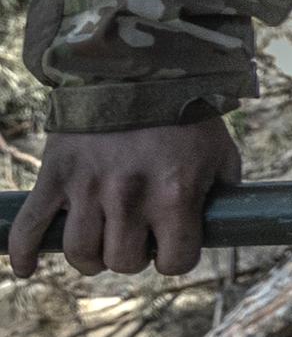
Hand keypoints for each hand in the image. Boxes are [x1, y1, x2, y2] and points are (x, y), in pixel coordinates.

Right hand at [11, 119, 241, 276]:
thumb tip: (222, 223)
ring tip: (100, 244)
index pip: (175, 262)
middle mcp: (129, 197)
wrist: (136, 68)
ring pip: (80, 252)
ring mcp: (87, 187)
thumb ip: (221, 191)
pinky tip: (27, 269)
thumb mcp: (219, 152)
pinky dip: (24, 253)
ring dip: (91, 257)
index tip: (172, 247)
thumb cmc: (185, 114)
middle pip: (123, 261)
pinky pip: (30, 226)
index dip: (175, 259)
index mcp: (175, 194)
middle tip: (135, 238)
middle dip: (133, 257)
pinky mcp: (55, 175)